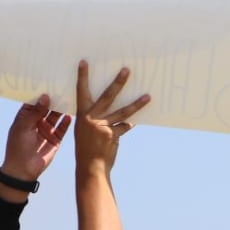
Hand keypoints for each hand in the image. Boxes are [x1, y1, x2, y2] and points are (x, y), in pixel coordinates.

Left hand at [1, 95, 70, 182]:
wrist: (23, 169)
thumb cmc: (17, 147)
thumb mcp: (23, 126)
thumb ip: (35, 112)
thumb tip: (45, 97)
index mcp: (25, 117)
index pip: (34, 102)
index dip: (40, 94)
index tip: (48, 82)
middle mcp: (37, 122)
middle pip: (47, 108)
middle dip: (53, 99)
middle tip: (62, 87)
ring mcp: (46, 131)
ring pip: (55, 117)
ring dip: (60, 109)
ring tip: (68, 98)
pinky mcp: (55, 140)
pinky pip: (62, 129)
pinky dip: (66, 122)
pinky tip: (70, 115)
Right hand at [74, 61, 149, 176]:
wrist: (90, 166)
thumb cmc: (86, 147)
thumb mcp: (83, 130)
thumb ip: (92, 118)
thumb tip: (107, 109)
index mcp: (82, 115)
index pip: (82, 92)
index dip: (83, 77)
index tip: (84, 63)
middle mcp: (93, 118)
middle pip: (108, 96)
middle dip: (118, 82)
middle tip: (127, 70)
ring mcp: (104, 126)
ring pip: (123, 111)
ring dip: (137, 103)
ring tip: (148, 96)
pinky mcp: (114, 135)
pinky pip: (126, 126)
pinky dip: (130, 124)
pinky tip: (136, 120)